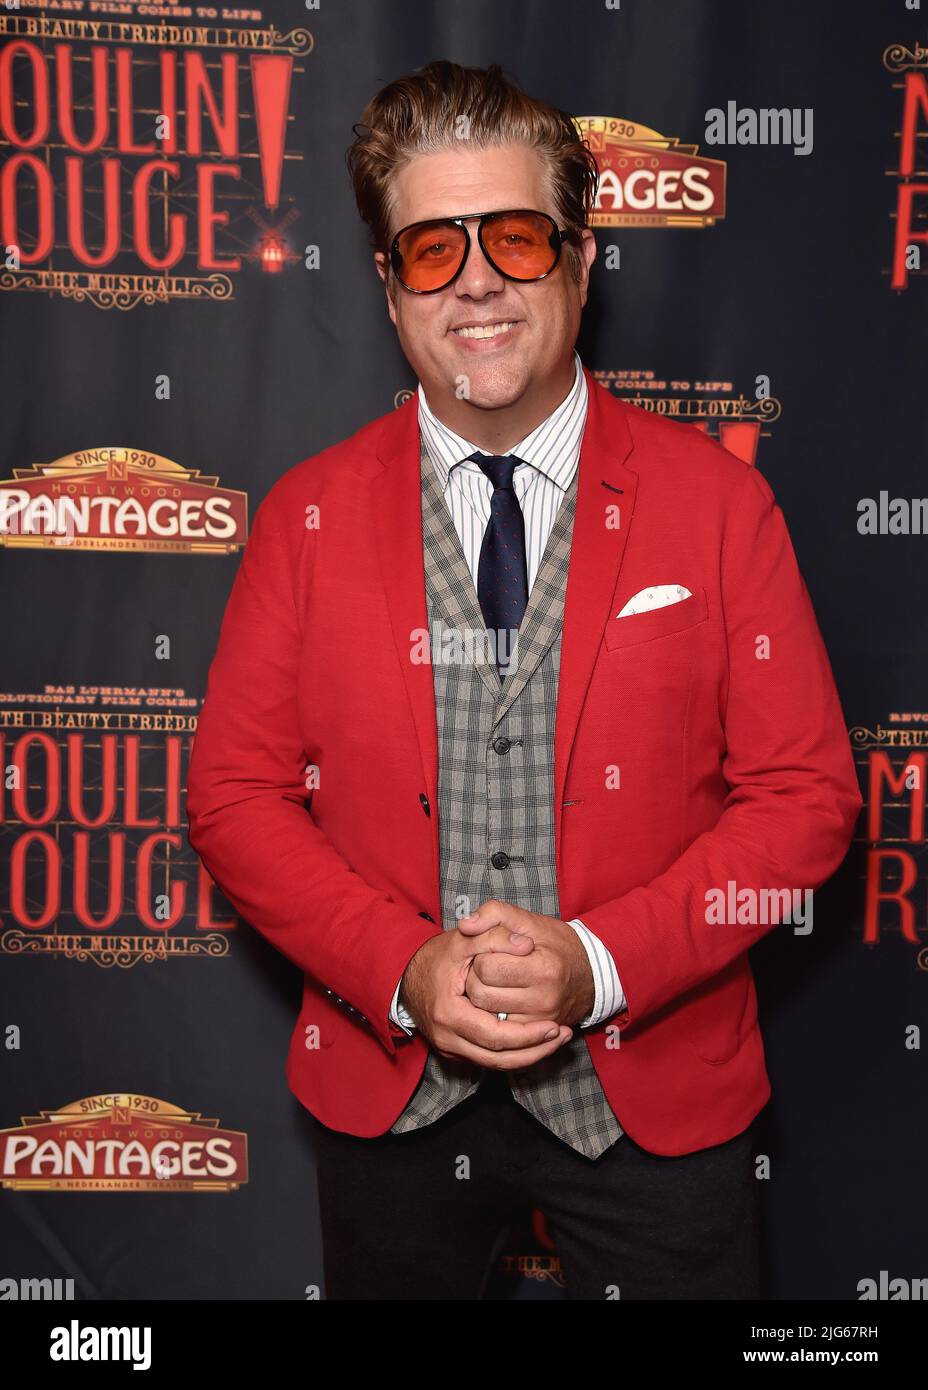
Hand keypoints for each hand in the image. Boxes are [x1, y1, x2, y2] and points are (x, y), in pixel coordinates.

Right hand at [399, 924, 572, 1069]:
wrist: (406, 974)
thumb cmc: (436, 957)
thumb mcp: (464, 940)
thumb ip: (495, 936)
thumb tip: (526, 945)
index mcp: (449, 1013)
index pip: (495, 1036)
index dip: (527, 1034)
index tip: (554, 1025)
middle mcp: (447, 1038)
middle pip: (498, 1058)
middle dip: (534, 1050)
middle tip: (562, 1035)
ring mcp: (449, 1048)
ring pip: (495, 1064)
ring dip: (528, 1056)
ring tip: (557, 1041)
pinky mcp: (456, 1050)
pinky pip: (488, 1059)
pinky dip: (513, 1054)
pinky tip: (536, 1042)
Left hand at [457, 901, 594, 1027]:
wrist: (589, 975)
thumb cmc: (556, 944)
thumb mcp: (528, 920)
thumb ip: (494, 913)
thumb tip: (466, 925)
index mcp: (542, 968)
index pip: (486, 967)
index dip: (481, 955)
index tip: (492, 951)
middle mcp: (543, 999)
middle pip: (481, 994)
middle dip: (476, 978)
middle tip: (489, 967)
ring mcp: (539, 1021)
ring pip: (485, 1014)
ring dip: (481, 998)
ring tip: (494, 983)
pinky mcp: (536, 1034)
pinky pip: (497, 1029)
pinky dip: (493, 1013)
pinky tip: (502, 998)